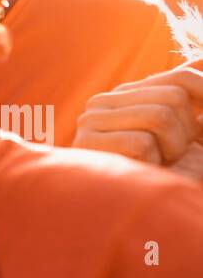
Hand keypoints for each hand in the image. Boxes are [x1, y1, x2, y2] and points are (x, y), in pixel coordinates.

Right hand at [74, 65, 202, 169]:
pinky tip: (138, 173)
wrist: (138, 218)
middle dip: (186, 132)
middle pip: (174, 96)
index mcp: (124, 94)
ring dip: (172, 148)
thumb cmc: (165, 175)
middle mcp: (102, 102)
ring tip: (157, 164)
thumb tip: (201, 59)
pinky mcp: (85, 144)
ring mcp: (89, 121)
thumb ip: (186, 90)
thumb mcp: (183, 127)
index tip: (199, 136)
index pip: (183, 78)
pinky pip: (141, 142)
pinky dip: (151, 164)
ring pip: (160, 115)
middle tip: (173, 157)